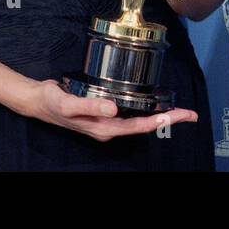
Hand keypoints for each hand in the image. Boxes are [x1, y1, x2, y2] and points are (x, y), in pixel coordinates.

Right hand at [27, 79, 196, 141]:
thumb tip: (113, 108)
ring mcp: (107, 121)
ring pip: (139, 120)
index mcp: (104, 128)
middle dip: (168, 119)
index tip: (182, 116)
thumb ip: (90, 106)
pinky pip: (130, 114)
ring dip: (159, 115)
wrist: (38, 101)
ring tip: (178, 110)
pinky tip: (152, 103)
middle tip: (190, 114)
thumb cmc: (52, 102)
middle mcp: (108, 127)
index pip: (140, 126)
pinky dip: (145, 109)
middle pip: (144, 125)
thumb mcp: (69, 103)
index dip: (163, 120)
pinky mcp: (104, 112)